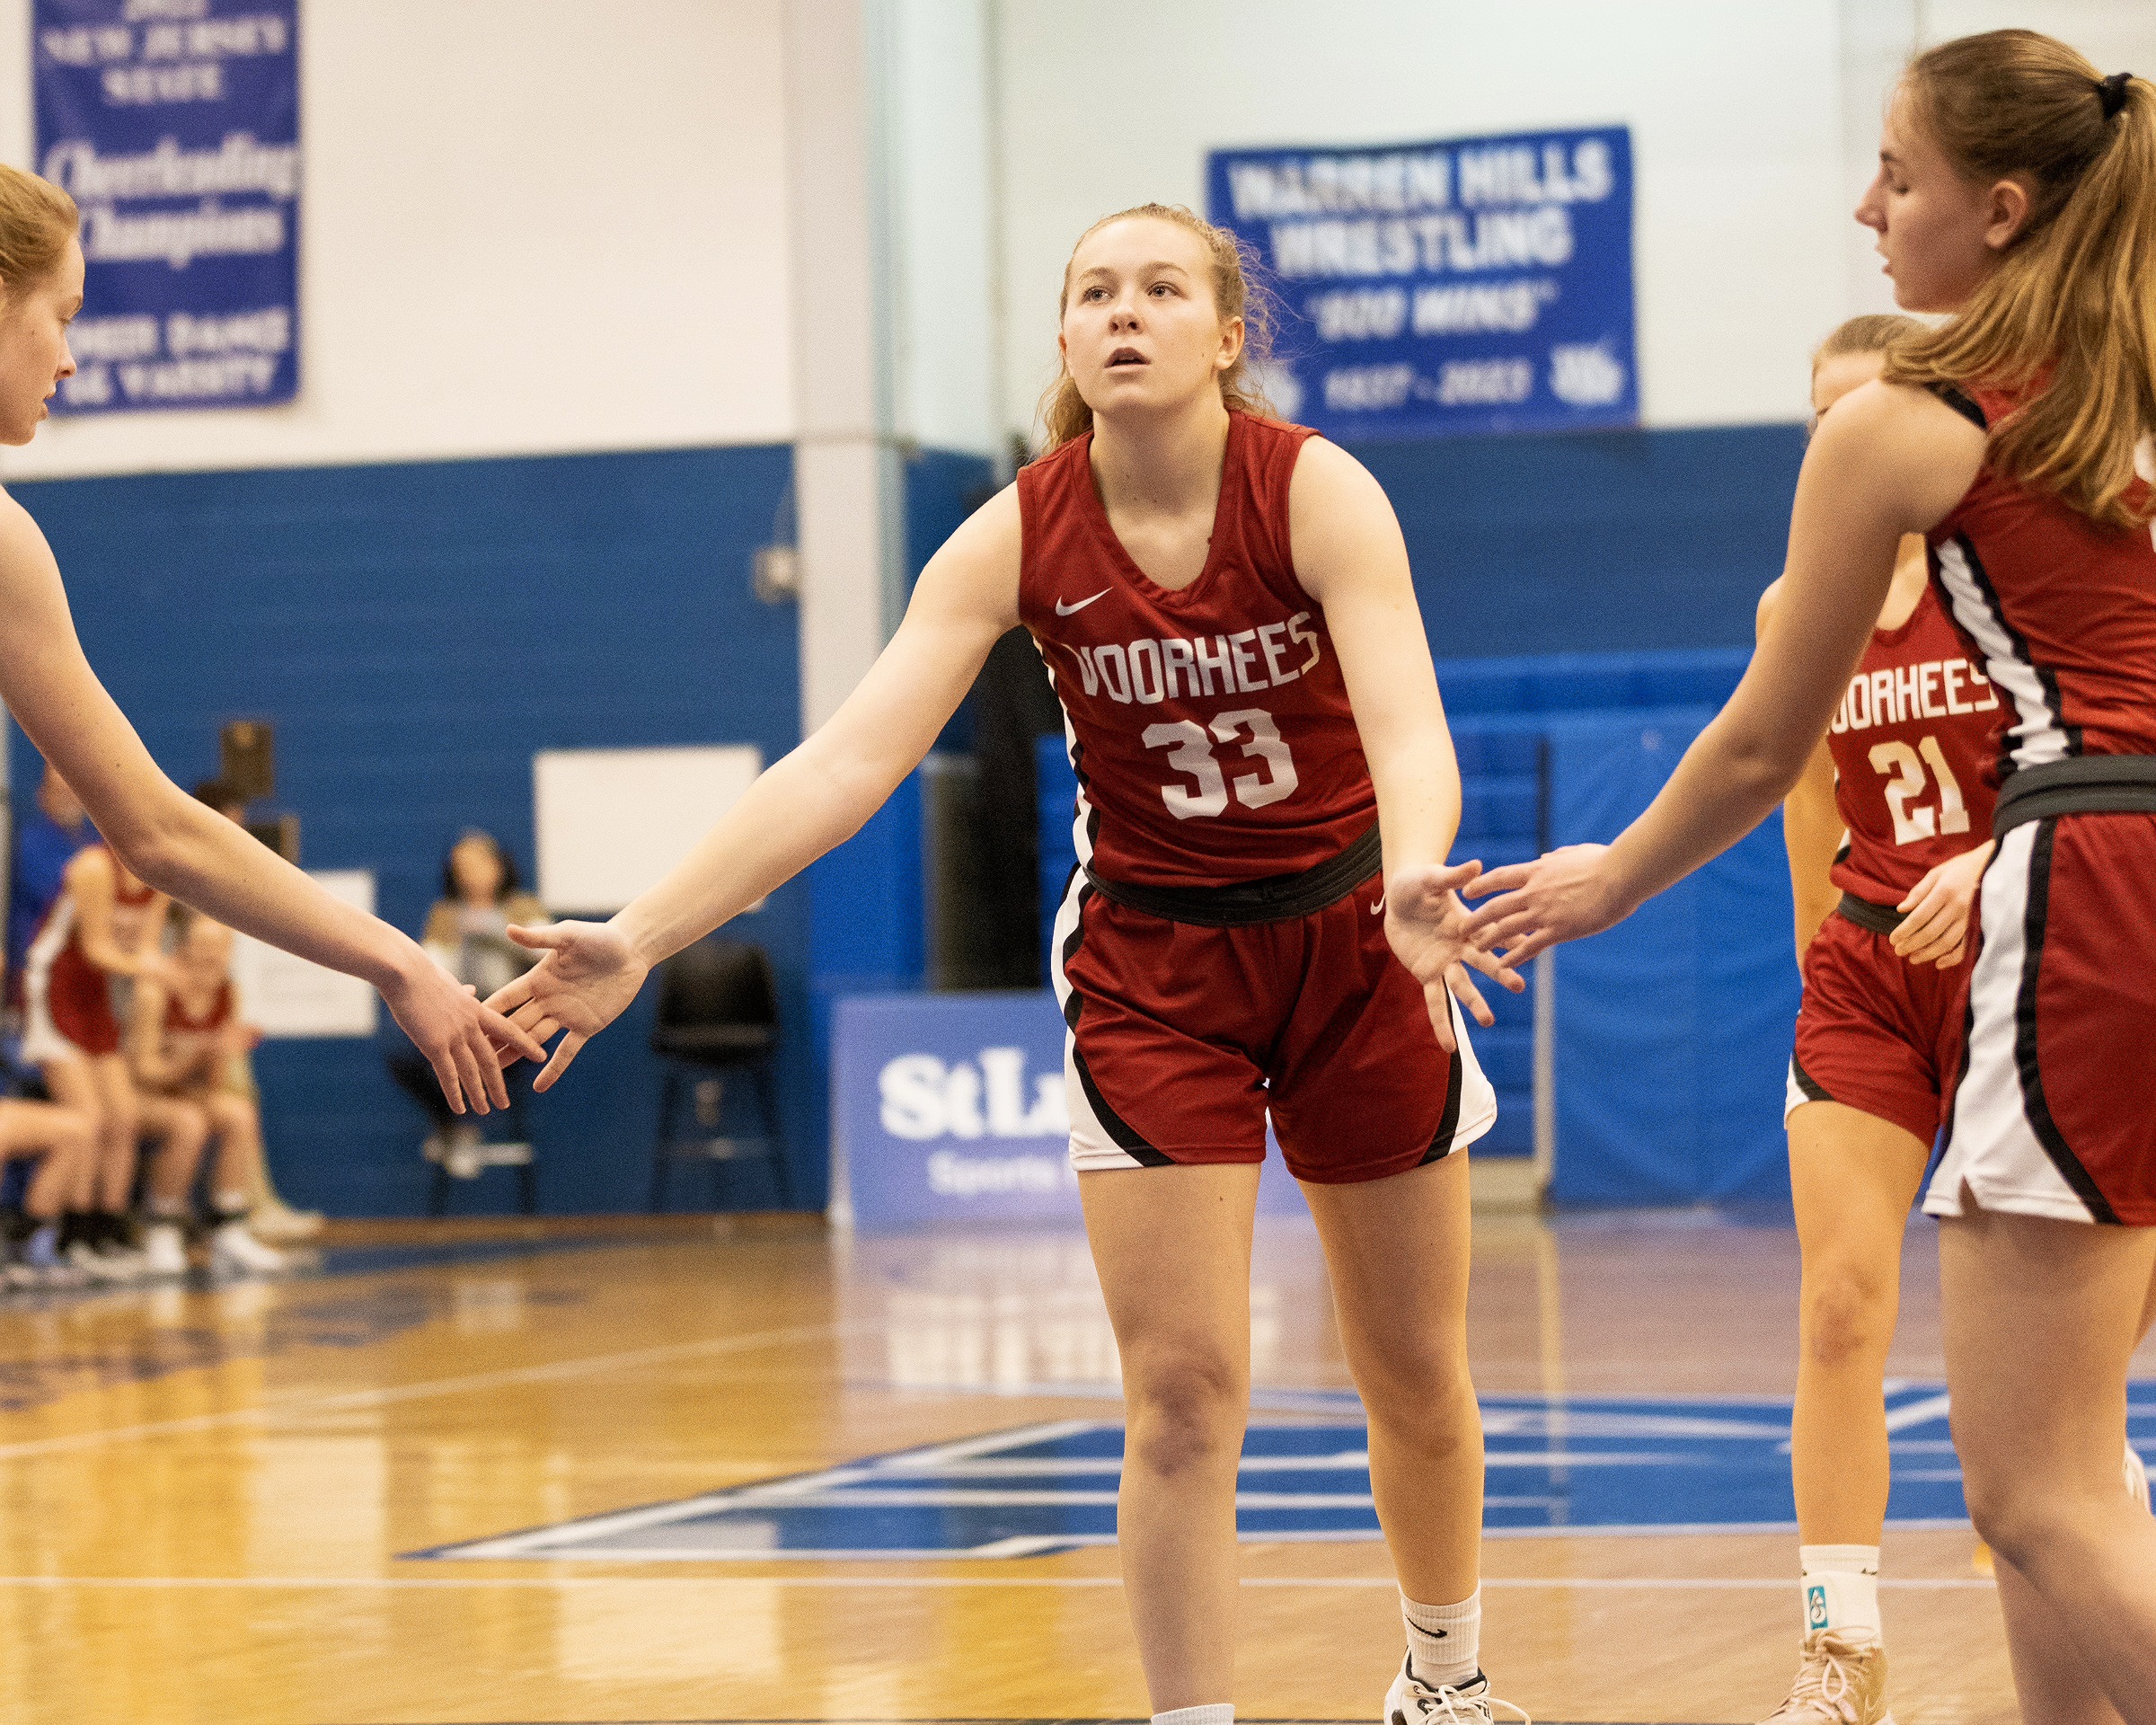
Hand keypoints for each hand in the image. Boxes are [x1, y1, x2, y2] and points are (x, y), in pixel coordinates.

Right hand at [379, 950, 546, 1113]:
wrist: (404, 970)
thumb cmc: (421, 973)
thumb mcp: (450, 981)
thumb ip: (462, 992)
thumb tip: (471, 991)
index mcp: (476, 1009)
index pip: (508, 1030)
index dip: (526, 1044)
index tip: (541, 1057)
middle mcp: (470, 1025)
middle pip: (490, 1059)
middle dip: (497, 1084)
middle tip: (504, 1103)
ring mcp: (455, 1035)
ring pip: (472, 1072)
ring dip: (479, 1094)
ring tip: (485, 1111)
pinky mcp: (435, 1044)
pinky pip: (449, 1075)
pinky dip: (455, 1094)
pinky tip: (460, 1109)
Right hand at [486, 921, 651, 1090]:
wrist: (632, 951)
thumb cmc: (600, 937)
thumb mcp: (569, 936)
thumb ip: (540, 937)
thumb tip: (509, 929)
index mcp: (538, 979)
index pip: (506, 999)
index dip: (487, 1012)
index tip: (462, 1026)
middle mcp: (547, 1000)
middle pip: (515, 1025)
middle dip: (494, 1043)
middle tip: (470, 1061)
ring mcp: (565, 1015)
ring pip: (534, 1041)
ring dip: (515, 1057)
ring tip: (493, 1076)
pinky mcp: (586, 1026)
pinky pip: (567, 1051)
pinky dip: (554, 1069)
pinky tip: (539, 1087)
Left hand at [1383, 860, 1525, 1051]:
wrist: (1400, 896)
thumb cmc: (1418, 883)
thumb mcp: (1431, 879)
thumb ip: (1452, 877)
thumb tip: (1475, 865)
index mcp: (1468, 924)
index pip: (1494, 933)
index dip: (1510, 940)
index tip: (1530, 947)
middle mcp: (1461, 947)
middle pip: (1484, 963)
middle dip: (1500, 974)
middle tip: (1520, 986)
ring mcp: (1445, 963)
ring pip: (1462, 986)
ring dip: (1474, 1003)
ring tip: (1489, 1021)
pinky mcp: (1426, 974)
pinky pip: (1434, 1002)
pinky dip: (1440, 1023)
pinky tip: (1448, 1047)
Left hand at [1461, 842, 1633, 962]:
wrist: (1622, 873)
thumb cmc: (1606, 860)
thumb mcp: (1574, 853)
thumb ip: (1557, 858)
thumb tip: (1548, 858)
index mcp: (1538, 870)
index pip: (1500, 877)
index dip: (1480, 885)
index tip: (1467, 892)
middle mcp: (1534, 891)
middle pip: (1495, 906)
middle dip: (1475, 918)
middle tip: (1461, 928)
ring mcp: (1545, 911)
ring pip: (1506, 928)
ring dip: (1489, 939)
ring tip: (1477, 948)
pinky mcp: (1560, 929)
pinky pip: (1531, 946)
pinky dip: (1515, 956)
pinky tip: (1504, 965)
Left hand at [1891, 841, 1992, 967]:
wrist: (1994, 867)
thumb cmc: (1959, 869)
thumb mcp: (1937, 873)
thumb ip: (1918, 892)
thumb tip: (1901, 909)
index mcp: (1944, 892)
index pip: (1919, 917)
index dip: (1904, 931)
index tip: (1892, 939)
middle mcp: (1958, 906)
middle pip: (1931, 932)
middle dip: (1912, 945)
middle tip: (1898, 951)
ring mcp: (1970, 918)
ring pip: (1947, 942)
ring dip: (1928, 953)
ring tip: (1913, 958)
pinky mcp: (1979, 925)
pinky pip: (1966, 946)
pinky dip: (1953, 958)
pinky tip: (1938, 964)